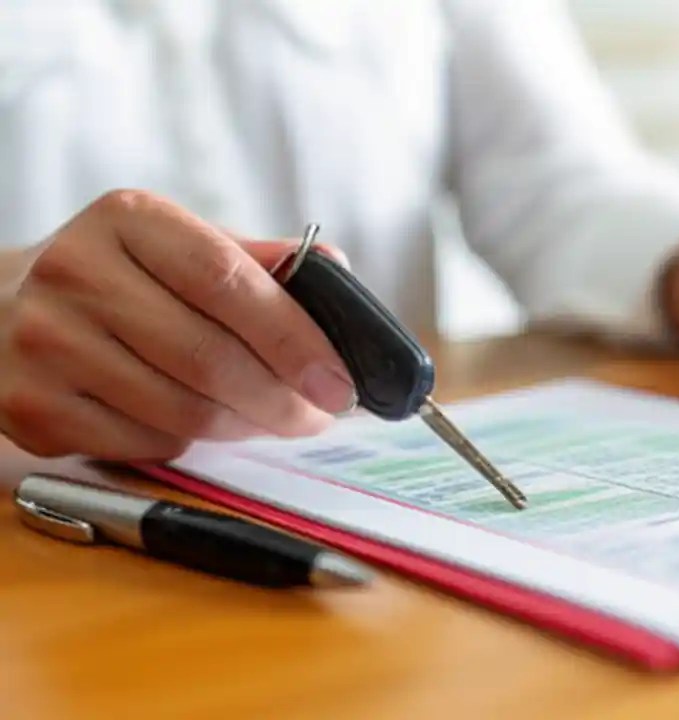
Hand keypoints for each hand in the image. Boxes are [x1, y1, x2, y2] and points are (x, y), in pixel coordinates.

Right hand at [0, 190, 354, 459]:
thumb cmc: (117, 277)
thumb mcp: (176, 245)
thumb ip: (255, 261)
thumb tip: (337, 272)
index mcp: (129, 219)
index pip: (229, 282)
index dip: (295, 338)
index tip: (339, 380)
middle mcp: (76, 271)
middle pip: (210, 358)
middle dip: (283, 399)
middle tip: (319, 416)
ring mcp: (45, 343)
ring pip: (183, 410)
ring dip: (245, 426)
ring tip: (272, 419)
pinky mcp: (32, 407)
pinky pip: (145, 442)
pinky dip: (190, 442)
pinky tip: (202, 425)